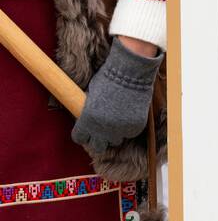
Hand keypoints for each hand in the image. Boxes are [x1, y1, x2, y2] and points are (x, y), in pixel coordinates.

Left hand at [71, 37, 163, 153]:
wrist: (130, 74)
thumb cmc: (108, 80)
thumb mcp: (91, 96)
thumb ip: (89, 112)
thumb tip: (87, 120)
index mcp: (87, 120)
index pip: (79, 138)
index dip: (83, 134)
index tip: (86, 131)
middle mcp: (102, 129)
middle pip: (97, 146)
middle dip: (98, 140)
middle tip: (102, 131)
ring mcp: (120, 130)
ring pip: (115, 140)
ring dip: (115, 133)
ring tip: (117, 120)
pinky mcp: (134, 128)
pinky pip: (129, 133)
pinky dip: (128, 127)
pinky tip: (129, 114)